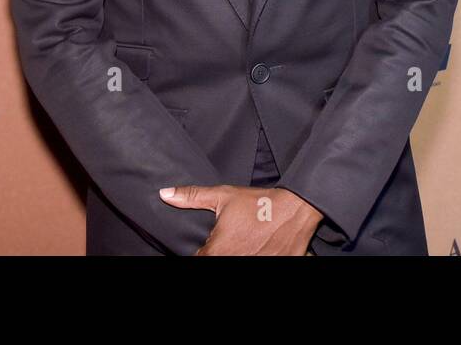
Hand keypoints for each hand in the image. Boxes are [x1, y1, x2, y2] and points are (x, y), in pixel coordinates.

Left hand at [159, 184, 323, 254]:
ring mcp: (253, 267)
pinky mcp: (273, 268)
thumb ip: (192, 197)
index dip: (203, 252)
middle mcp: (233, 263)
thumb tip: (165, 194)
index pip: (198, 261)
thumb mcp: (223, 196)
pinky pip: (256, 266)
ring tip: (246, 243)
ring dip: (238, 255)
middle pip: (216, 262)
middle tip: (233, 240)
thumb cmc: (259, 202)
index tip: (210, 245)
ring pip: (236, 265)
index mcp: (217, 251)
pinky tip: (258, 249)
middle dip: (220, 253)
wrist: (296, 208)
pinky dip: (255, 257)